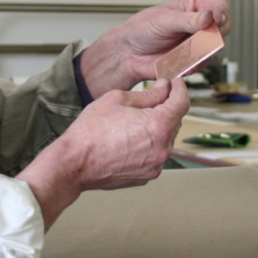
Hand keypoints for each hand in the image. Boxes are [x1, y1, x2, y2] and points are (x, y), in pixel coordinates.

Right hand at [18, 78, 188, 229]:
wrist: (75, 163)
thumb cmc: (91, 130)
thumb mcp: (117, 99)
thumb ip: (148, 93)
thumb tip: (164, 89)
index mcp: (158, 125)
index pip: (182, 102)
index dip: (180, 88)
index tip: (175, 82)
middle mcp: (163, 148)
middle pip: (174, 121)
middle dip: (164, 108)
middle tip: (148, 98)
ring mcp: (156, 165)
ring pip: (164, 139)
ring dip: (155, 128)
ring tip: (130, 123)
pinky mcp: (147, 176)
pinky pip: (153, 155)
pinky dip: (147, 145)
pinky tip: (126, 140)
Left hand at [80, 0, 230, 95]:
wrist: (130, 54)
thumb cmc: (142, 30)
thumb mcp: (164, 20)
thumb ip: (188, 19)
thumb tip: (209, 16)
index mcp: (193, 5)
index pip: (219, 4)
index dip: (221, 11)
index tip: (215, 19)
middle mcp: (200, 22)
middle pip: (224, 27)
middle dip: (211, 35)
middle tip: (196, 38)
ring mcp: (198, 41)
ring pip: (215, 47)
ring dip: (200, 51)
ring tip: (180, 50)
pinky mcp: (194, 58)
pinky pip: (203, 62)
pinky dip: (192, 63)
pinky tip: (177, 60)